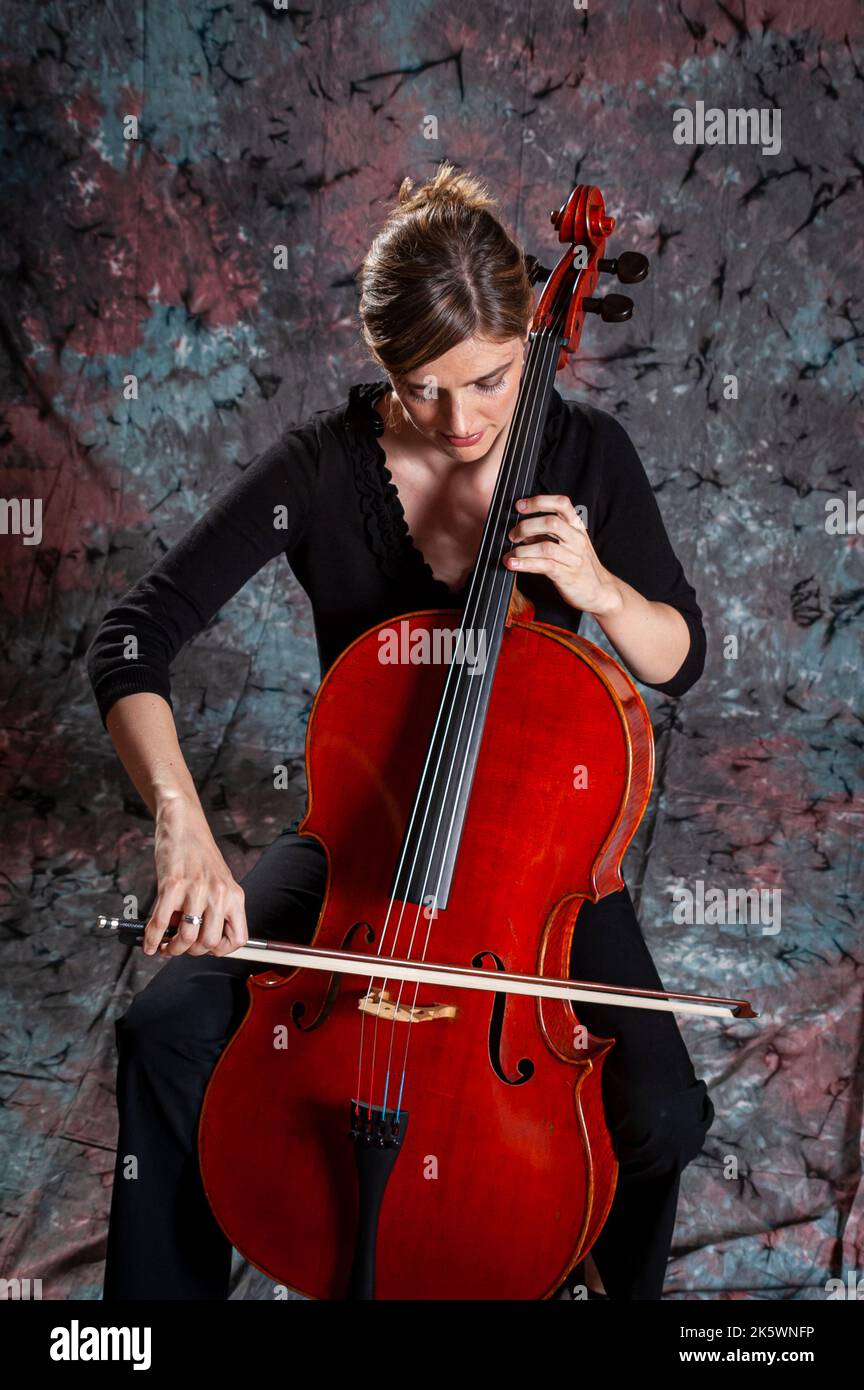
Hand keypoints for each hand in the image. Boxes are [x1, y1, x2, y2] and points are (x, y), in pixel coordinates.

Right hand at [143, 796, 247, 958]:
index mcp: (234, 895)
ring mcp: (196, 889)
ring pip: (187, 937)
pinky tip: (150, 943)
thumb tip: (194, 940)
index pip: (238, 939)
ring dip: (172, 948)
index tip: (205, 948)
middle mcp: (219, 894)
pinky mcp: (172, 885)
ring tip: (165, 944)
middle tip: (180, 945)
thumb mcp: (218, 882)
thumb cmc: (199, 855)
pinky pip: (161, 922)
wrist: (184, 824)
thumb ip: (214, 909)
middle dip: (191, 951)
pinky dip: (153, 938)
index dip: (220, 951)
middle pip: (209, 943)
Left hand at [504, 494, 622, 615]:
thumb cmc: (581, 566)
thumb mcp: (570, 544)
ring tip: (509, 554)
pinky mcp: (567, 575)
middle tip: (512, 536)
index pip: (561, 504)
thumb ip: (548, 535)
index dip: (539, 501)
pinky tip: (513, 564)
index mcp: (577, 527)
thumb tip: (521, 532)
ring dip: (522, 549)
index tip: (520, 506)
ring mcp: (573, 557)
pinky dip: (525, 564)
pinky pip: (543, 566)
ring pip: (545, 546)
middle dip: (526, 526)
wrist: (600, 591)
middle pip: (551, 522)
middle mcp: (576, 539)